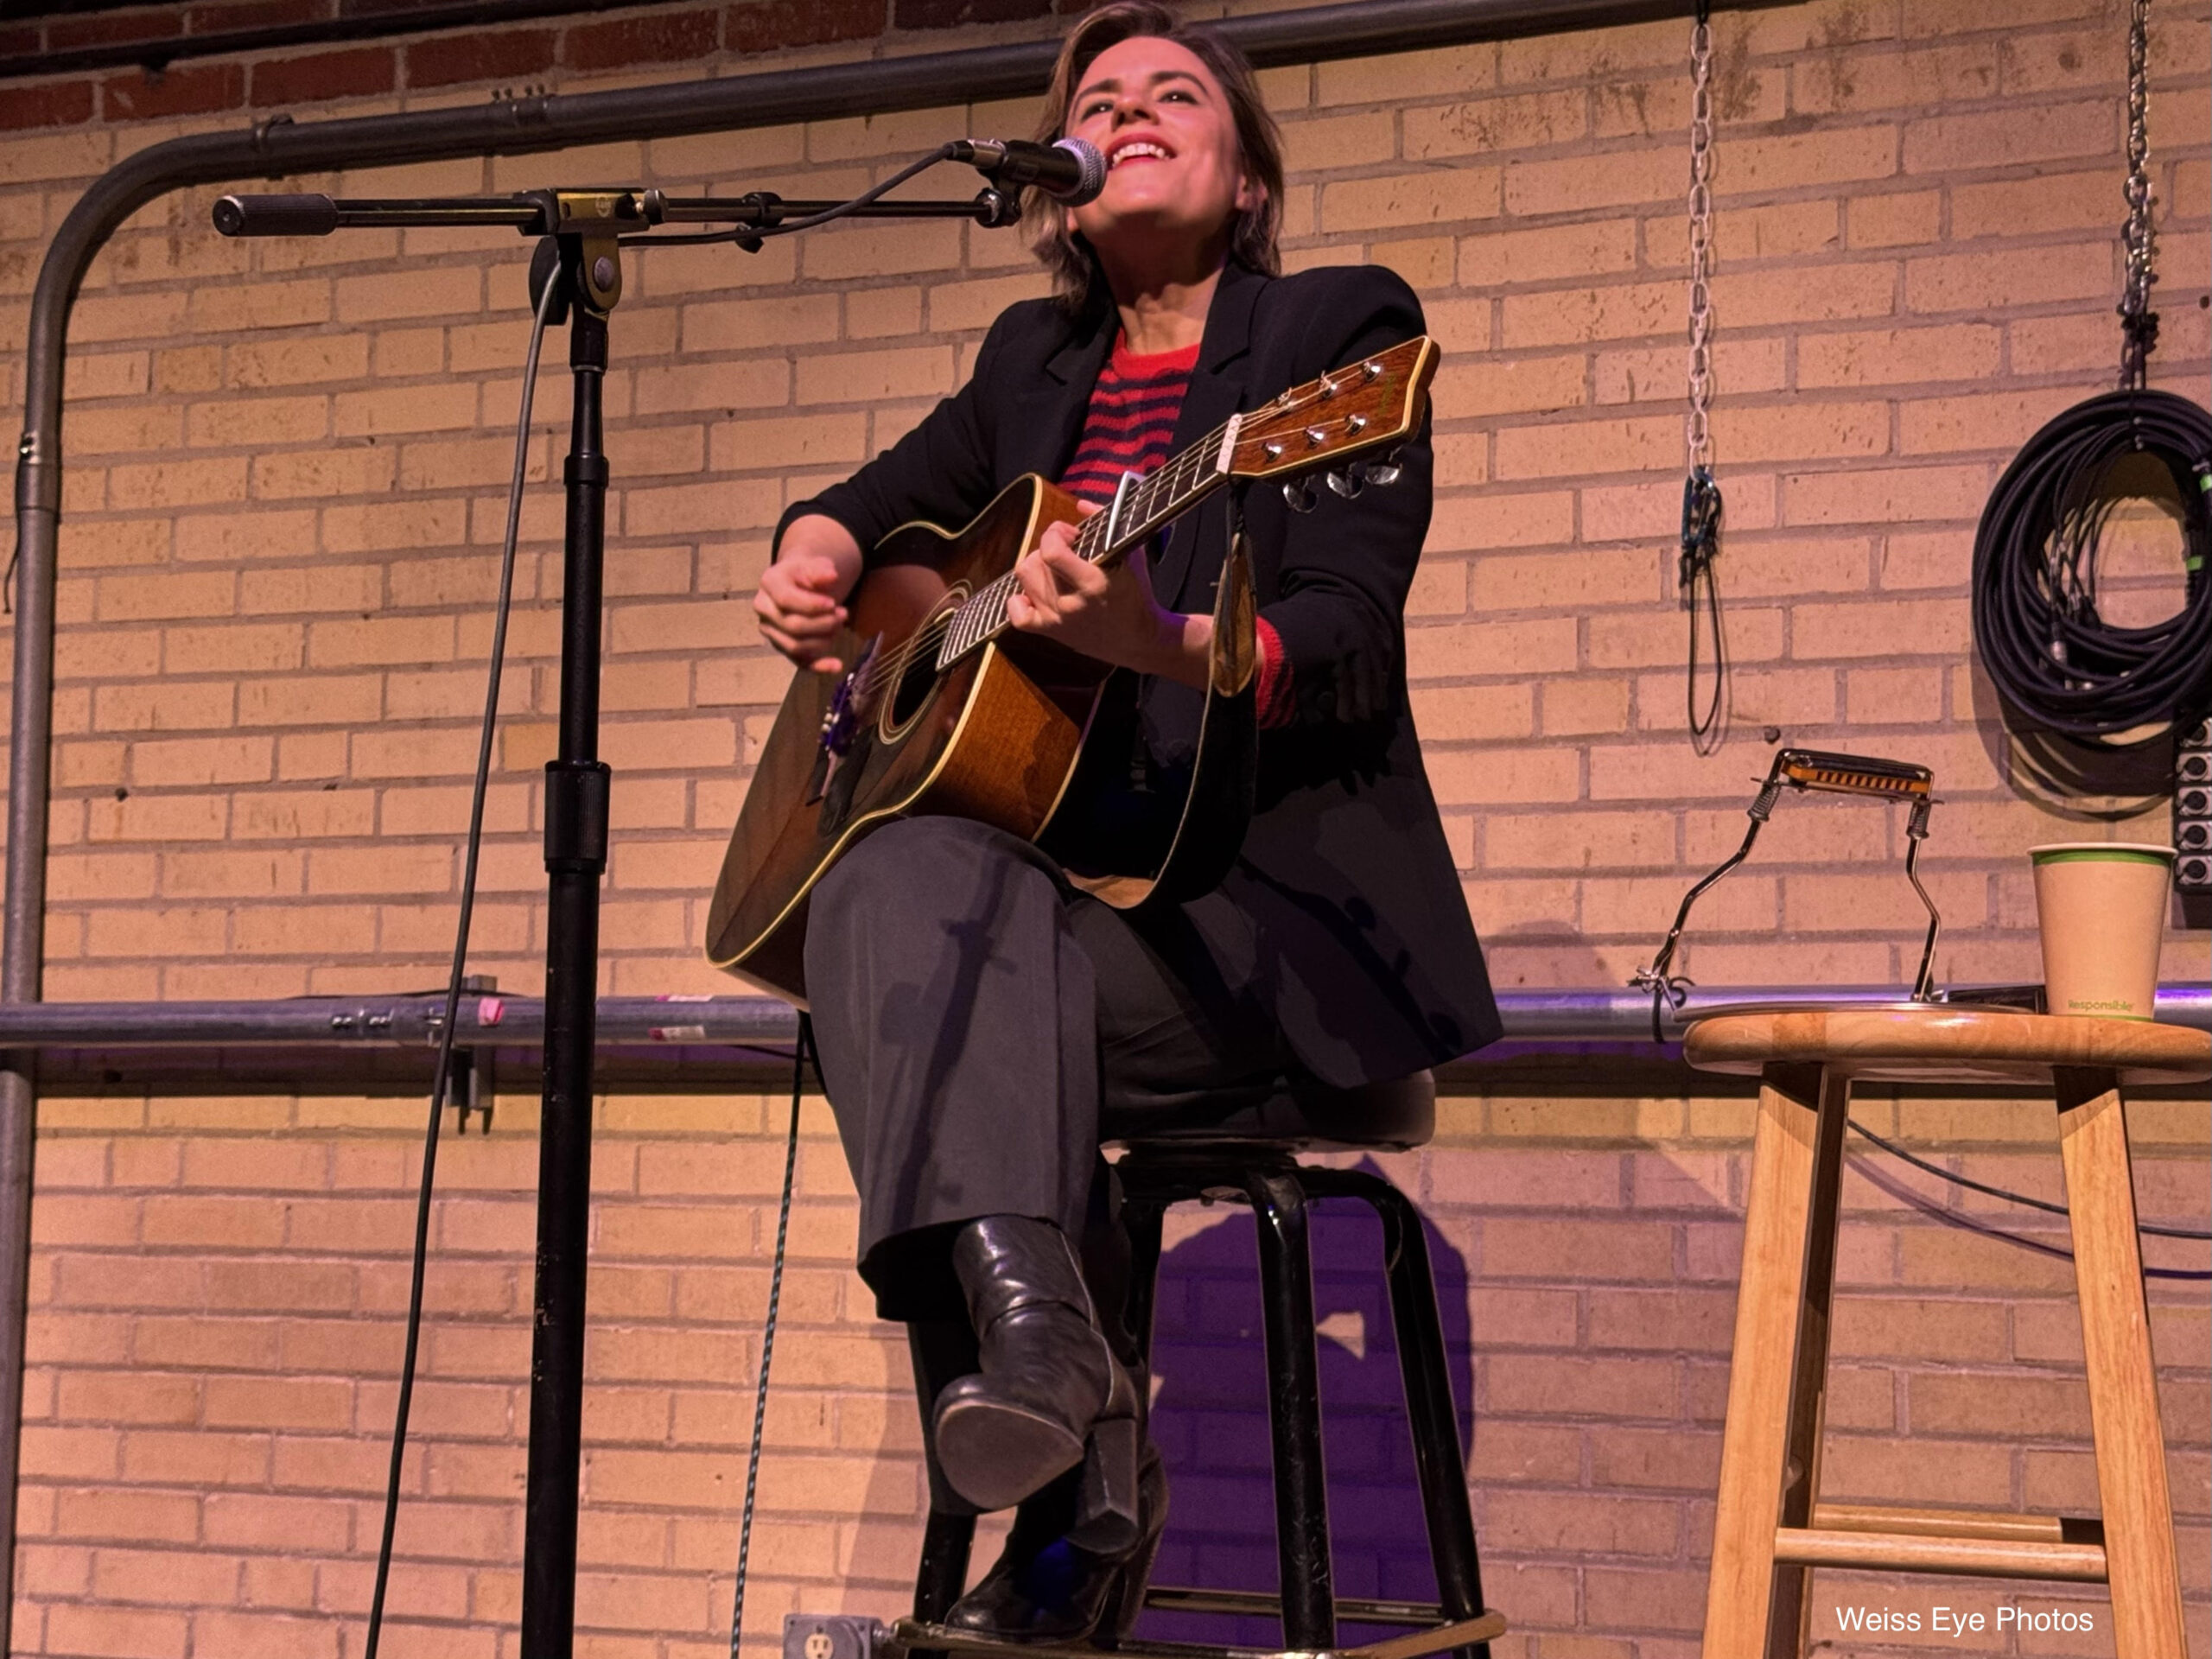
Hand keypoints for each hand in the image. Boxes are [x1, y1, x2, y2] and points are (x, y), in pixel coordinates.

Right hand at [756, 515, 863, 672]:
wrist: (800, 581)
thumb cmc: (808, 572)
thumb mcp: (815, 563)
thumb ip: (820, 569)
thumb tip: (831, 576)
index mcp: (769, 583)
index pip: (786, 599)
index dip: (811, 605)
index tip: (833, 604)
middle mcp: (763, 608)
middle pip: (791, 626)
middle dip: (822, 623)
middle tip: (843, 614)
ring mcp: (771, 630)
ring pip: (795, 646)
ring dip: (823, 640)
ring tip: (840, 626)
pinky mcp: (782, 646)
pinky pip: (798, 662)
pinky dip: (818, 666)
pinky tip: (836, 665)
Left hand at [1005, 506, 1212, 688]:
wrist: (1138, 640)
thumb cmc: (1136, 594)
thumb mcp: (1131, 555)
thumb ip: (1107, 522)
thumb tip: (1081, 503)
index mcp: (1093, 582)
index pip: (1051, 551)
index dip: (1054, 533)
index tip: (1070, 534)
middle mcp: (1071, 603)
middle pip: (1034, 561)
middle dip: (1047, 547)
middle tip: (1066, 550)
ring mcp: (1058, 619)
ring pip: (1023, 579)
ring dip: (1036, 566)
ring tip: (1054, 568)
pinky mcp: (1050, 632)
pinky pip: (1017, 614)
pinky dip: (1019, 600)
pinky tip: (1036, 592)